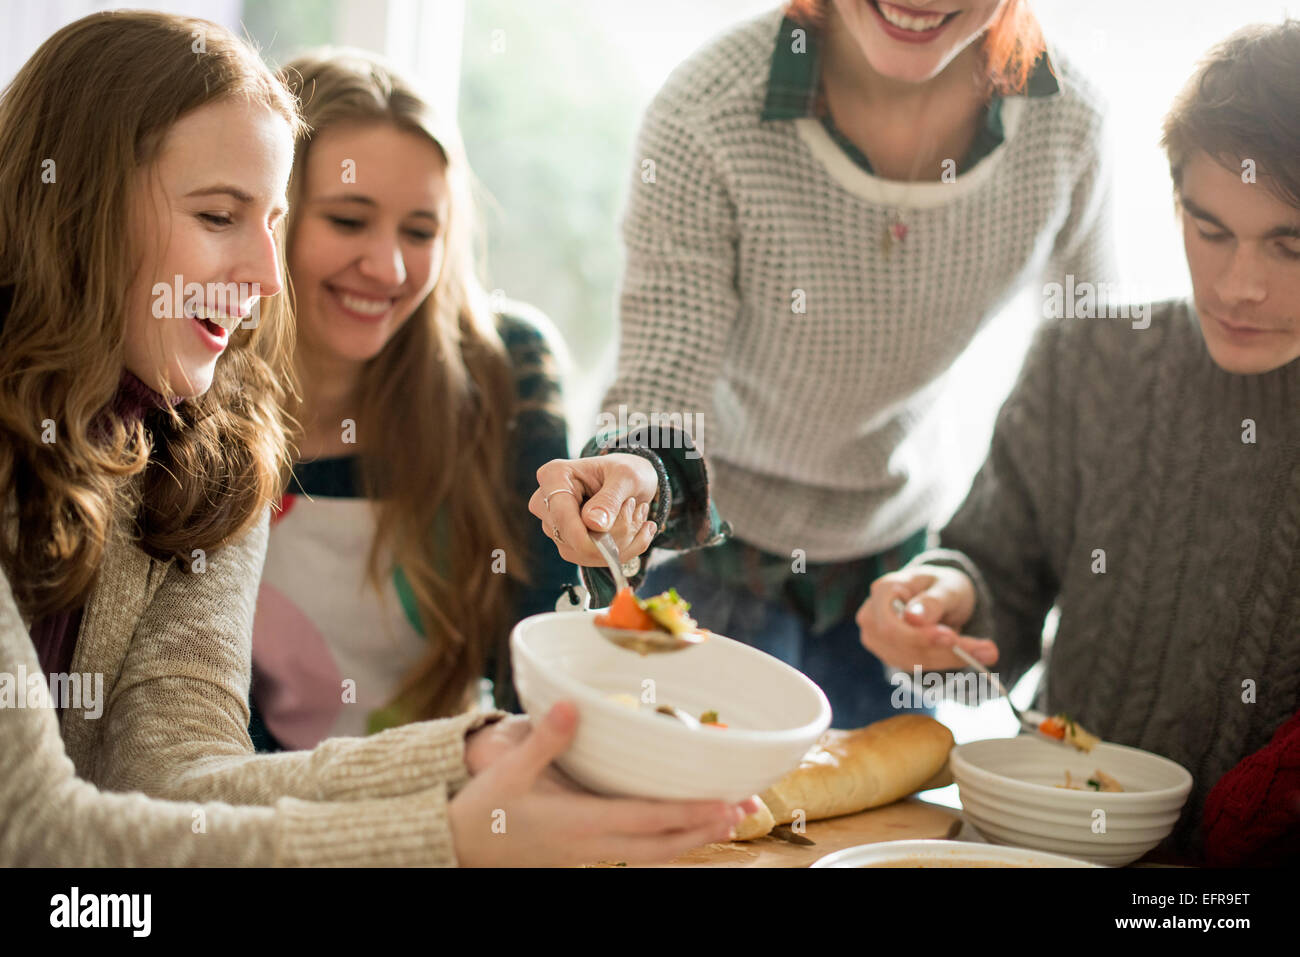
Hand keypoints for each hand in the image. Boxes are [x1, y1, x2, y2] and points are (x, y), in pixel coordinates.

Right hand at [449, 702, 761, 866]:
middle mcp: (591, 845)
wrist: (452, 847)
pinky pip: (637, 850)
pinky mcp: (583, 853)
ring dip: (691, 837)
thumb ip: (543, 739)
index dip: (689, 813)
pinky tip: (678, 824)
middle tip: (746, 810)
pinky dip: (666, 839)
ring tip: (726, 818)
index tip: (725, 802)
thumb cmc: (480, 812)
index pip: (647, 820)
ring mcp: (588, 854)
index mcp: (579, 824)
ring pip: (653, 852)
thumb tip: (570, 703)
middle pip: (663, 845)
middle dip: (706, 829)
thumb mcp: (507, 771)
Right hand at [529, 454, 659, 565]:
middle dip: (613, 535)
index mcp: (554, 476)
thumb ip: (610, 499)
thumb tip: (593, 524)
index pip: (562, 517)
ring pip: (583, 553)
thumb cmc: (625, 471)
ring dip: (621, 543)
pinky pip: (593, 559)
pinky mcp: (567, 543)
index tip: (615, 543)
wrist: (630, 480)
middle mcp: (547, 503)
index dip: (587, 538)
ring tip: (638, 515)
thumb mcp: (626, 477)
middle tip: (638, 509)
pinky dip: (622, 551)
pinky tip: (638, 530)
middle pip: (573, 538)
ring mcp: (555, 526)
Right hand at [855, 564, 996, 671]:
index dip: (917, 636)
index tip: (951, 639)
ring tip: (984, 650)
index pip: (889, 624)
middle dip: (941, 650)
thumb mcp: (947, 586)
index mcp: (883, 590)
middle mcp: (872, 615)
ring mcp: (877, 637)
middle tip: (986, 650)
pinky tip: (965, 654)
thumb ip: (933, 601)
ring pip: (909, 660)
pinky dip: (944, 662)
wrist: (940, 596)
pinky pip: (915, 666)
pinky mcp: (890, 653)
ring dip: (947, 659)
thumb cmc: (942, 586)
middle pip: (900, 645)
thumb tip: (913, 618)